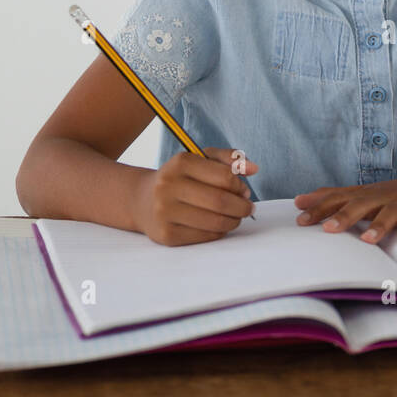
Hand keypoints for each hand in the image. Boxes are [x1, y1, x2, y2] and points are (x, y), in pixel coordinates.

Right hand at [134, 146, 257, 246]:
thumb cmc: (181, 177)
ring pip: (214, 222)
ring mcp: (165, 212)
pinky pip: (205, 237)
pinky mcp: (166, 235)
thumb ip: (230, 159)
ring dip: (234, 221)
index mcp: (181, 163)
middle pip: (220, 201)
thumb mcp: (201, 159)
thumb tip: (254, 169)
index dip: (240, 186)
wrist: (143, 200)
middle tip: (248, 208)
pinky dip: (219, 232)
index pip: (224, 177)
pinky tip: (219, 225)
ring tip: (236, 217)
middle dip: (242, 207)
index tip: (244, 191)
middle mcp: (169, 186)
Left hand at [293, 166, 396, 243]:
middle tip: (327, 230)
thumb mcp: (366, 194)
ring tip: (367, 239)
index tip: (299, 219)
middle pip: (363, 205)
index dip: (321, 208)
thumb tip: (300, 200)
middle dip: (345, 216)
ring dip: (380, 225)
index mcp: (368, 195)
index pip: (340, 199)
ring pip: (392, 213)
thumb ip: (335, 197)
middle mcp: (385, 196)